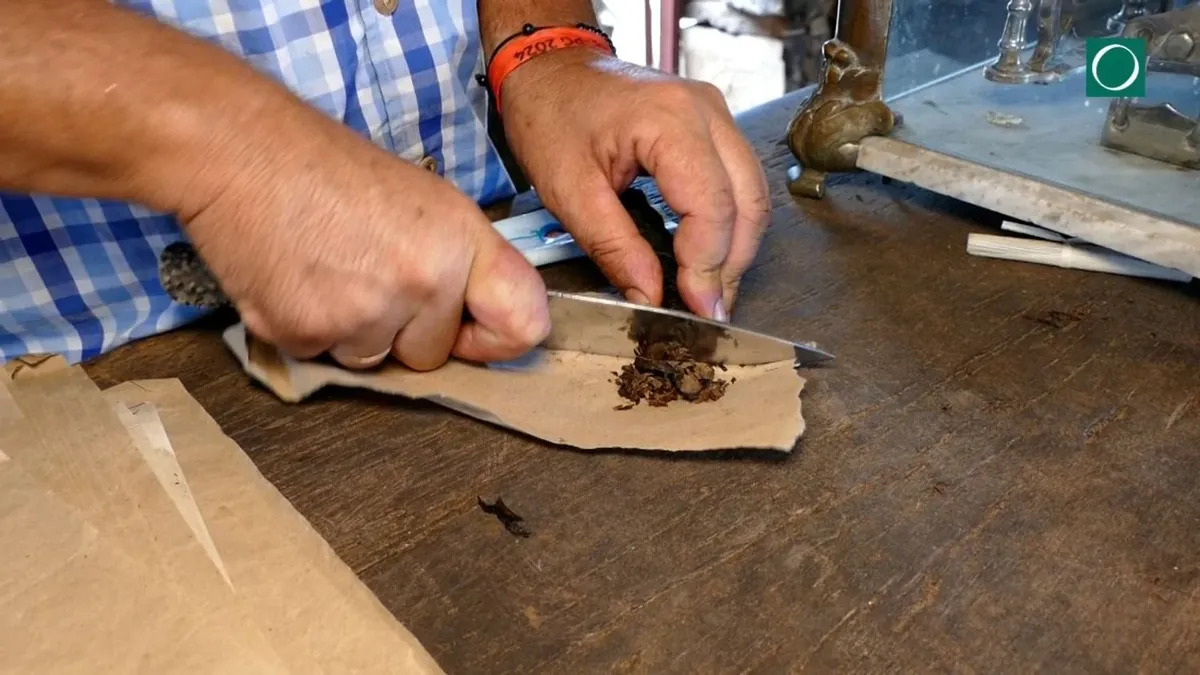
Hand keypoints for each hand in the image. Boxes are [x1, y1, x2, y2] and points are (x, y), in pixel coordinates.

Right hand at [177, 110, 549, 370]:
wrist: (241, 152)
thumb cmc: (330, 169)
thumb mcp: (425, 202)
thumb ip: (462, 263)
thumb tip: (482, 320)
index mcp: (461, 242)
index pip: (524, 324)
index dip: (496, 339)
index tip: (470, 332)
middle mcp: (424, 281)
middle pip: (431, 355)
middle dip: (402, 330)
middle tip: (365, 271)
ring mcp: (364, 313)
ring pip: (374, 361)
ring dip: (353, 330)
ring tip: (328, 267)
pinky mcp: (307, 334)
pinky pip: (323, 357)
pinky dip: (308, 328)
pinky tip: (296, 278)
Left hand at [498, 49, 769, 319]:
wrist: (548, 68)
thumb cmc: (551, 114)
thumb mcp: (568, 191)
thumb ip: (614, 247)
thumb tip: (650, 296)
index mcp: (669, 119)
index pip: (713, 206)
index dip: (708, 265)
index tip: (697, 308)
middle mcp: (705, 110)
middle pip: (747, 202)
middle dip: (731, 264)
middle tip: (709, 309)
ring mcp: (714, 113)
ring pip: (752, 193)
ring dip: (736, 246)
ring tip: (710, 289)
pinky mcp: (711, 124)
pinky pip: (738, 180)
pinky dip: (730, 222)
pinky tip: (709, 254)